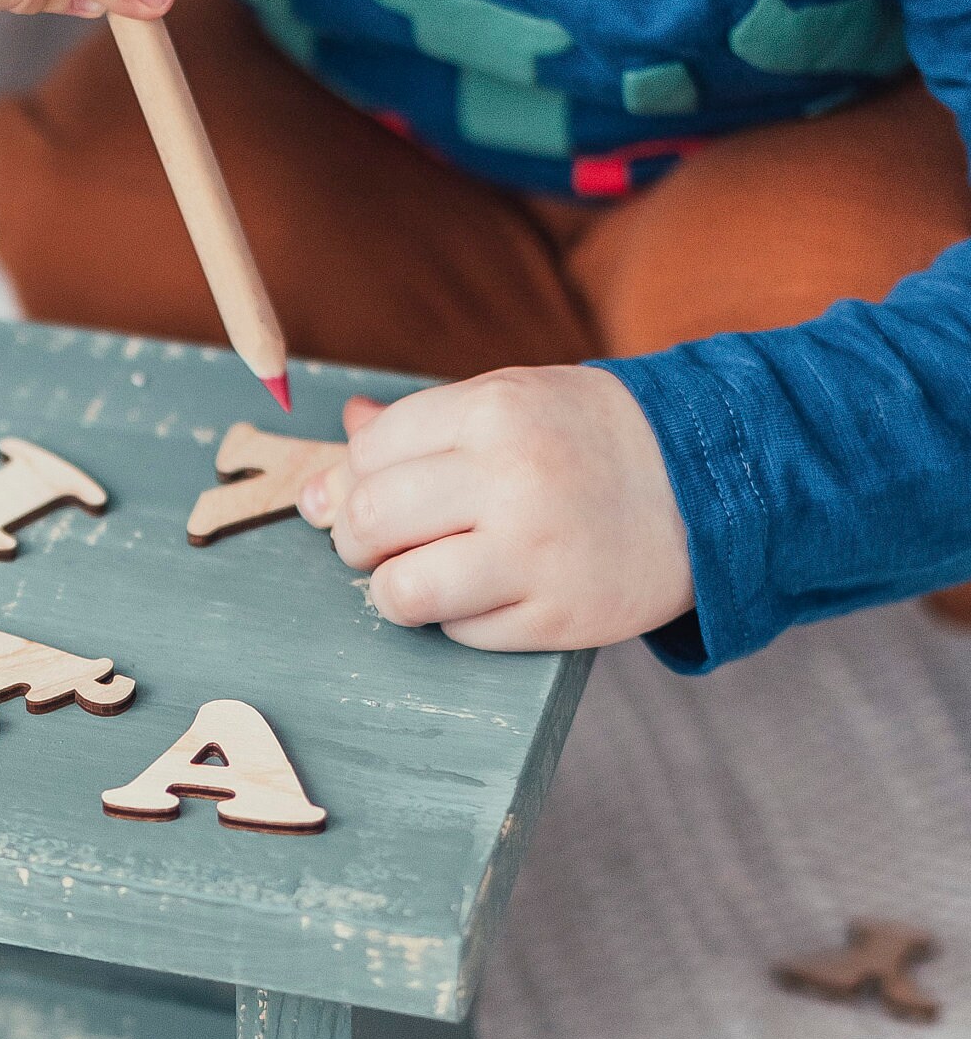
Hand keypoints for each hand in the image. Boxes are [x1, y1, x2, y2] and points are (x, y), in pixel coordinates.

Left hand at [297, 365, 693, 650]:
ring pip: (402, 591)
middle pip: (370, 520)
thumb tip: (325, 464)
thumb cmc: (590, 441)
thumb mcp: (512, 404)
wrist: (713, 482)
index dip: (350, 483)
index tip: (364, 497)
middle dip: (355, 541)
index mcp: (495, 411)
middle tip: (379, 545)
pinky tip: (490, 594)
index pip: (369, 454)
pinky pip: (460, 635)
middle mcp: (513, 478)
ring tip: (423, 578)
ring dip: (395, 592)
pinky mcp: (559, 616)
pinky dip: (458, 622)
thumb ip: (417, 429)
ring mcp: (537, 552)